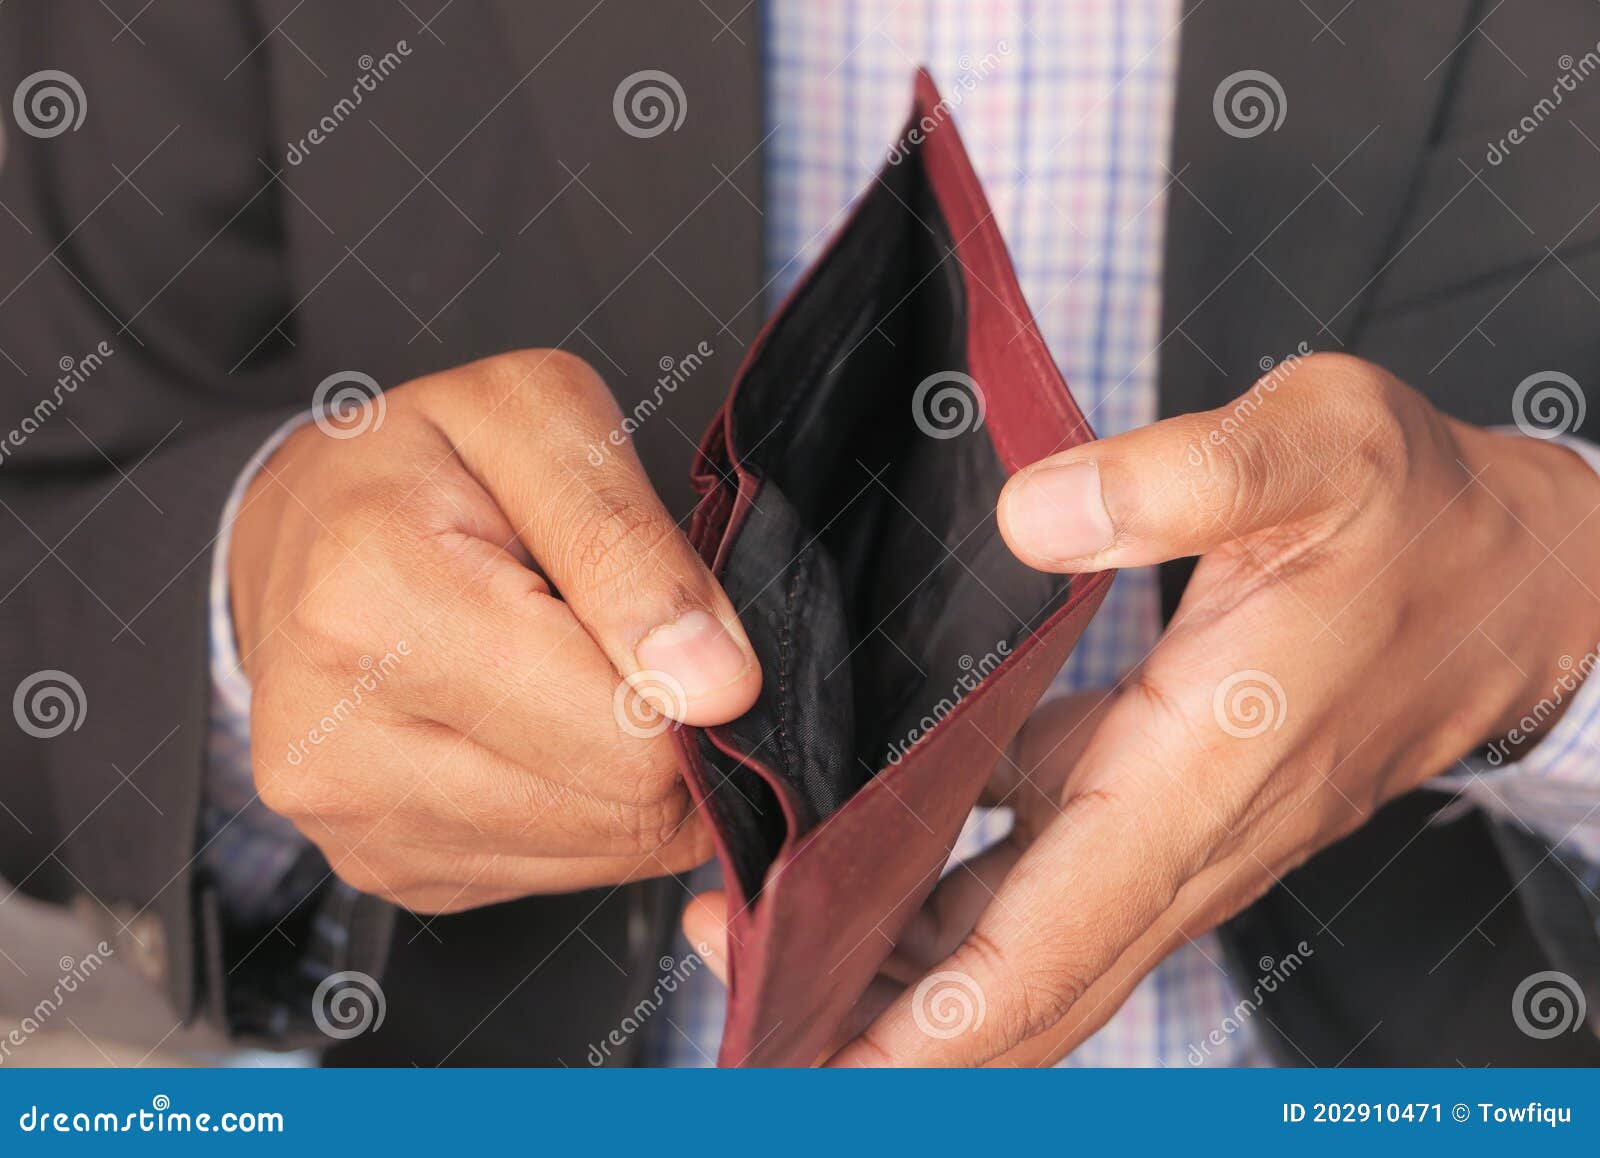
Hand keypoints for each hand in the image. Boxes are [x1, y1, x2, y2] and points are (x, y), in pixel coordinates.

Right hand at [229, 349, 760, 912]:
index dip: (693, 682)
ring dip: (626, 773)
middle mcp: (338, 740)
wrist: (297, 522)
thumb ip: (631, 546)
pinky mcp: (384, 867)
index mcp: (371, 604)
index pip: (625, 738)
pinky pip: (554, 875)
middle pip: (618, 810)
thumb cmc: (421, 454)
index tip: (672, 620)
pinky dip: (577, 804)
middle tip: (626, 642)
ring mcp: (351, 822)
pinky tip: (536, 722)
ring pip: (600, 858)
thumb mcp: (537, 417)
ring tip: (571, 671)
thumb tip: (719, 688)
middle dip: (666, 730)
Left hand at [687, 352, 1599, 1064]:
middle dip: (882, 1033)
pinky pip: (1039, 886)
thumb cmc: (1415, 520)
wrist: (1512, 583)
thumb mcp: (1313, 452)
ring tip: (765, 948)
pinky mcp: (1158, 807)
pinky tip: (865, 865)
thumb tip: (1033, 516)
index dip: (925, 1025)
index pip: (1045, 947)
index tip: (805, 1053)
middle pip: (1016, 990)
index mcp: (1195, 776)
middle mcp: (1176, 840)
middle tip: (743, 1015)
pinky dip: (948, 902)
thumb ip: (1181, 479)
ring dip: (899, 974)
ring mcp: (1168, 837)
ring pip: (1020, 950)